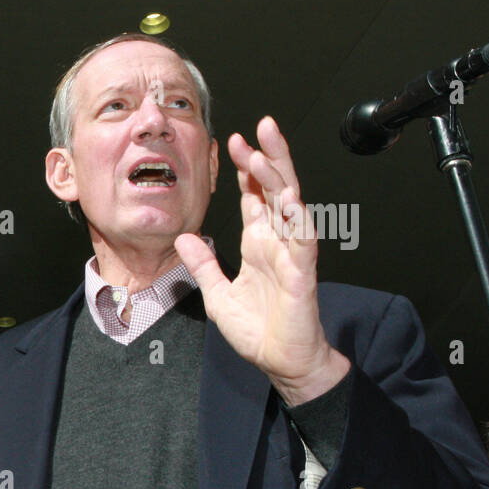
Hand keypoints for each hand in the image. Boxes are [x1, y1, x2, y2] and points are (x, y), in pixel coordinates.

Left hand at [175, 116, 350, 404]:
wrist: (281, 362)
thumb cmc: (257, 330)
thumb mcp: (216, 294)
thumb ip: (203, 264)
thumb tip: (185, 237)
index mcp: (259, 244)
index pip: (255, 197)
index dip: (247, 170)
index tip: (235, 143)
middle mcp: (278, 242)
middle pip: (276, 189)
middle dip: (267, 157)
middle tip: (258, 127)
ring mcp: (292, 254)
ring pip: (290, 204)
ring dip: (277, 177)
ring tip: (263, 150)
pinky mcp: (303, 273)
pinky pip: (302, 239)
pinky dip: (295, 217)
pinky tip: (288, 197)